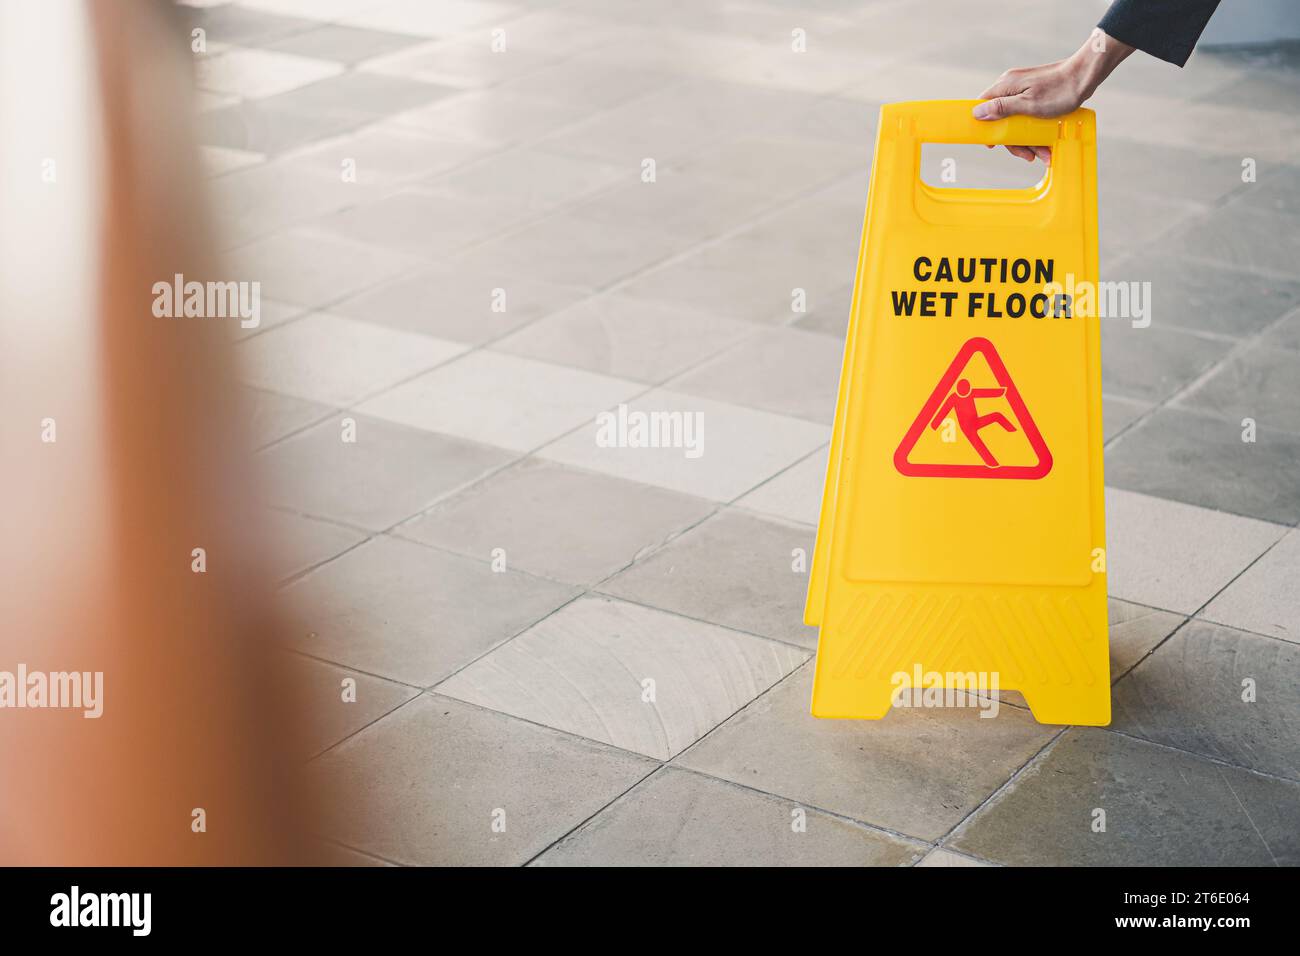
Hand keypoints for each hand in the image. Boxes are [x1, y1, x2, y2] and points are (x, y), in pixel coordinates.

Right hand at [974, 29, 1133, 163]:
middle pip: (1002, 119)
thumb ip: (1002, 108)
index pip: (983, 107)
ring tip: (1044, 154)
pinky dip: (1036, 131)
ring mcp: (1023, 90)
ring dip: (1029, 140)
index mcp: (1005, 86)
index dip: (985, 127)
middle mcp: (1011, 87)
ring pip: (1017, 121)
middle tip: (1028, 156)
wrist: (1085, 75)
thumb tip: (977, 113)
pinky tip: (1046, 143)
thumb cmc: (1060, 90)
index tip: (993, 144)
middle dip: (1015, 141)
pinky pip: (1028, 117)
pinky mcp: (1035, 94)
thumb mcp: (1028, 105)